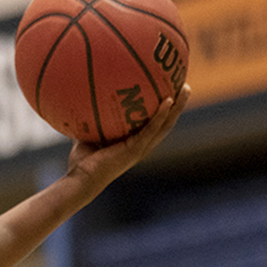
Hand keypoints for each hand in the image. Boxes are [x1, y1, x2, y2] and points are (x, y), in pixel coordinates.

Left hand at [66, 83, 190, 185]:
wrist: (81, 180)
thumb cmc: (82, 162)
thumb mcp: (87, 135)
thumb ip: (90, 119)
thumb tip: (83, 99)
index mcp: (135, 143)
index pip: (155, 125)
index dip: (165, 110)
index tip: (171, 91)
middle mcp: (142, 146)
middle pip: (167, 123)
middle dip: (178, 105)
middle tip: (185, 86)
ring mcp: (141, 149)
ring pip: (166, 125)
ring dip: (177, 107)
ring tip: (185, 89)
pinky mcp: (135, 150)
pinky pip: (151, 129)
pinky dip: (161, 115)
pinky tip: (167, 101)